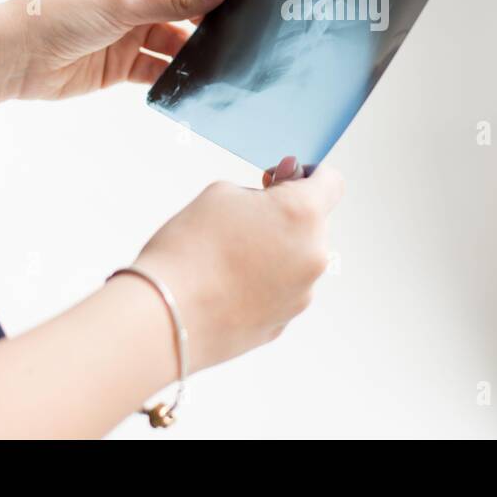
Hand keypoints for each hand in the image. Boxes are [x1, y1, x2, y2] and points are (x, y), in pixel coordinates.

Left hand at [12, 0, 227, 100]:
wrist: (16, 57)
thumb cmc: (57, 13)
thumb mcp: (122, 1)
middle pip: (185, 5)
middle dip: (209, 17)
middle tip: (239, 30)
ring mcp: (130, 30)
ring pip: (176, 39)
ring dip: (193, 50)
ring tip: (218, 59)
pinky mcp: (124, 62)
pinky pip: (160, 67)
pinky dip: (174, 74)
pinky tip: (190, 80)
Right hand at [131, 158, 343, 373]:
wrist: (164, 316)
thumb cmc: (189, 249)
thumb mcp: (222, 193)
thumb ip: (264, 187)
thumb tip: (286, 184)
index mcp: (303, 214)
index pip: (331, 182)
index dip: (308, 175)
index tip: (282, 180)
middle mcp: (314, 255)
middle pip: (312, 222)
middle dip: (284, 215)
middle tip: (242, 219)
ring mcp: (302, 293)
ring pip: (298, 258)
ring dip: (276, 250)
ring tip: (228, 257)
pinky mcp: (284, 321)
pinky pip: (283, 289)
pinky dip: (264, 281)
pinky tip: (228, 284)